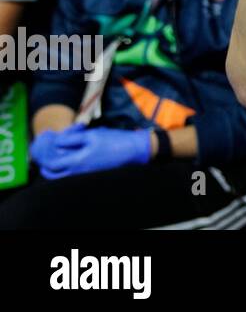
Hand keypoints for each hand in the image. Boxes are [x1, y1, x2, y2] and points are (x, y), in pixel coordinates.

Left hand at [32, 125, 151, 178]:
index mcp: (78, 161)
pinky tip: (72, 160)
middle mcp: (79, 172)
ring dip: (56, 170)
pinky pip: (73, 176)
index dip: (46, 153)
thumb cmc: (114, 140)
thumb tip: (57, 142)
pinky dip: (67, 170)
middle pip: (54, 175)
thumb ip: (72, 139)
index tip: (47, 143)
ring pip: (62, 177)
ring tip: (57, 160)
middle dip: (47, 166)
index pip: (52, 163)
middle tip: (45, 158)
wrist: (134, 150)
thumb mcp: (92, 135)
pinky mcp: (92, 175)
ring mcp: (85, 175)